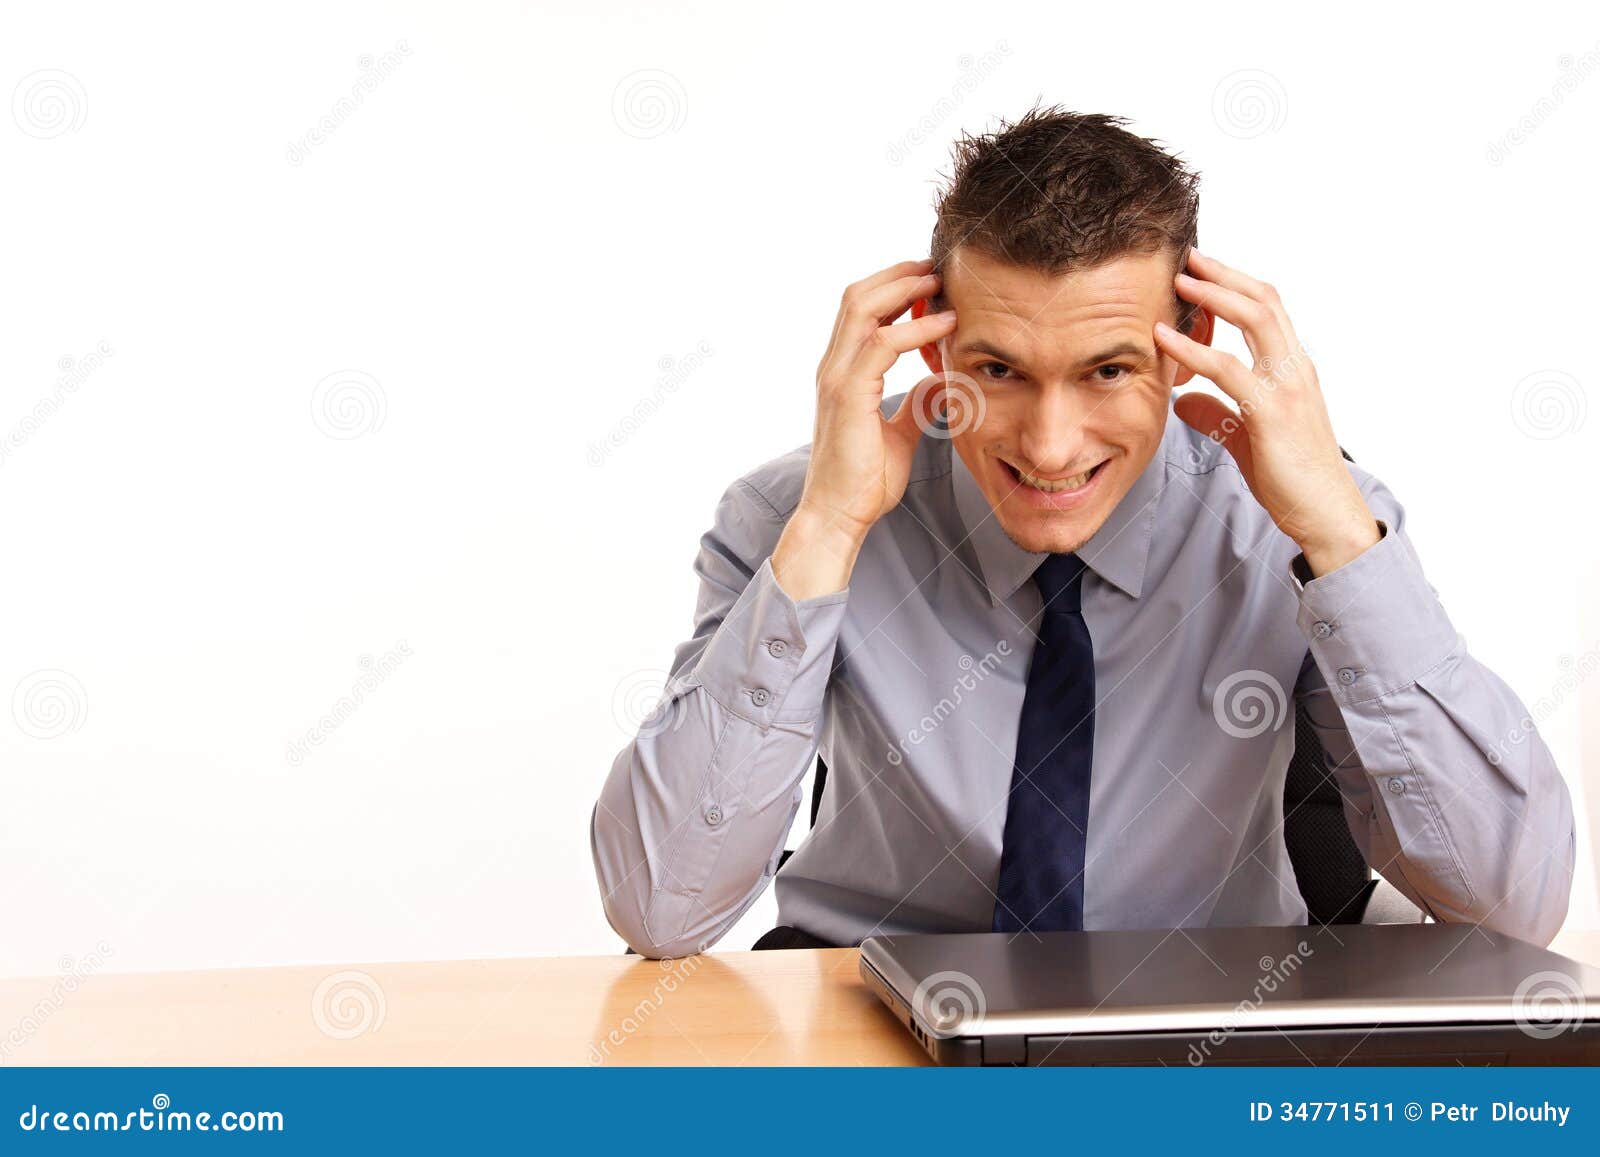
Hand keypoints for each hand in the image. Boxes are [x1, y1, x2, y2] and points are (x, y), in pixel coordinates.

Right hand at [772, 259, 956, 599]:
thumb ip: (917, 405)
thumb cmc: (864, 481)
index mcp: (842, 372)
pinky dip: (915, 328)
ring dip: (905, 288)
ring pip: (863, 308)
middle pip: (858, 295)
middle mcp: (833, 367)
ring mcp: (837, 379)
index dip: (894, 286)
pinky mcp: (848, 396)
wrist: (839, 517)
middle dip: (899, 274)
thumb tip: (942, 385)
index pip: (862, 309)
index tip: (931, 281)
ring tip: (941, 283)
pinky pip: (882, 345)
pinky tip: (945, 325)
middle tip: (938, 267)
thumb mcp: (901, 434)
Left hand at [1154, 249, 1379, 576]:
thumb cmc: (1290, 478)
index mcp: (1293, 369)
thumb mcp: (1246, 439)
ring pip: (1255, 319)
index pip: (1267, 309)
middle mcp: (1295, 368)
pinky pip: (1228, 369)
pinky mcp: (1271, 412)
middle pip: (1264, 299)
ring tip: (1178, 280)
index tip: (1200, 268)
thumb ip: (1218, 414)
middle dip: (1224, 273)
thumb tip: (1184, 400)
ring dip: (1213, 294)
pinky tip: (1164, 339)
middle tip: (1187, 256)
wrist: (1323, 514)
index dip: (1235, 283)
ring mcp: (1288, 386)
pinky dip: (1193, 349)